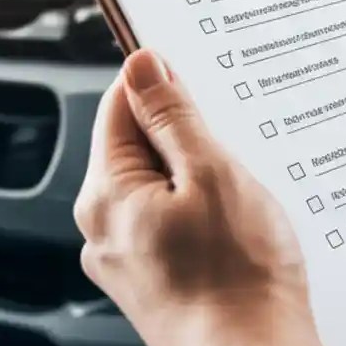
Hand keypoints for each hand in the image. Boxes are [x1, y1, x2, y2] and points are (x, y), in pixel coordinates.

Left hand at [74, 49, 323, 345]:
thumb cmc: (237, 279)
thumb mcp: (211, 174)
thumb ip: (173, 116)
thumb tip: (144, 65)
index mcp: (107, 194)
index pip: (121, 105)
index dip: (162, 85)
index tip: (201, 81)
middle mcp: (103, 228)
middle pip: (140, 147)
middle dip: (189, 139)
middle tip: (234, 152)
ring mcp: (127, 259)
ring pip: (162, 188)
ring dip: (201, 179)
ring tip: (241, 199)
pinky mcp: (154, 281)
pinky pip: (172, 224)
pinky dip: (203, 216)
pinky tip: (236, 230)